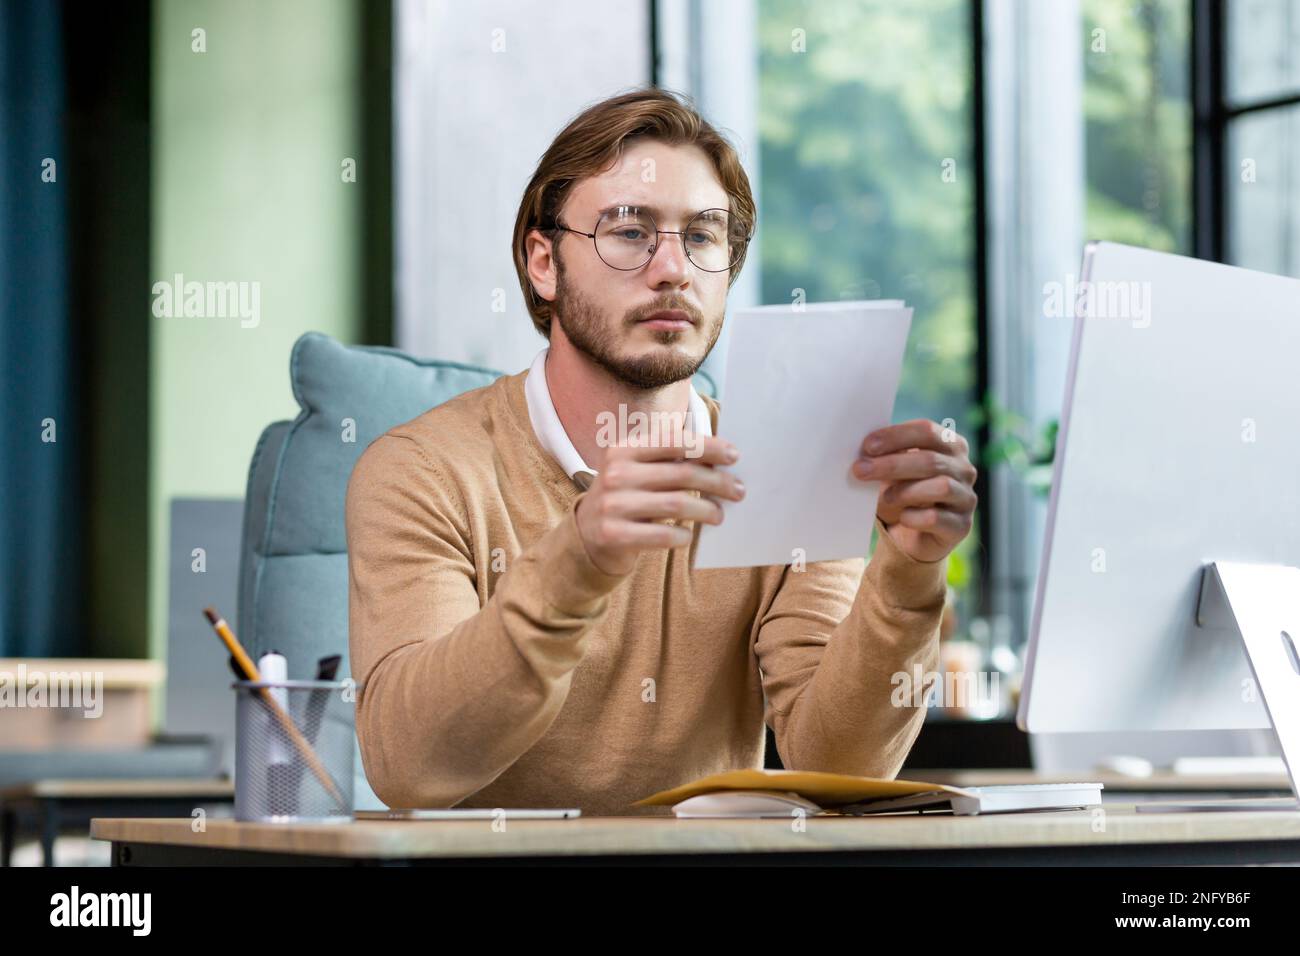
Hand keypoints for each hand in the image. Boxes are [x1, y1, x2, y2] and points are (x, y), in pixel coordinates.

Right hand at [575, 435, 745, 575]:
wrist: (587, 534)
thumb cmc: (627, 496)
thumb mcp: (637, 469)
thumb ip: (669, 459)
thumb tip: (720, 459)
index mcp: (624, 449)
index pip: (674, 441)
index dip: (708, 447)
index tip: (734, 455)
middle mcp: (616, 473)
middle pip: (681, 474)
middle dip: (717, 482)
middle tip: (738, 491)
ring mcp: (612, 504)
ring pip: (677, 505)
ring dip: (707, 510)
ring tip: (719, 514)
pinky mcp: (613, 534)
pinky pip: (663, 535)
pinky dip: (683, 536)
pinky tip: (689, 536)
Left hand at [852, 419, 976, 562]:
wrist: (912, 537)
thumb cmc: (903, 494)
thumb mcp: (895, 471)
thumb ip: (886, 456)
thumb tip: (863, 452)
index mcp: (951, 446)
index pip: (927, 431)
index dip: (896, 436)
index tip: (867, 446)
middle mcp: (965, 469)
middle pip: (930, 460)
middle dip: (891, 464)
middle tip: (860, 470)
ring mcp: (966, 498)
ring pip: (940, 487)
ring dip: (904, 492)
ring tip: (884, 499)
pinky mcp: (961, 527)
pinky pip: (936, 518)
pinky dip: (913, 517)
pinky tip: (902, 518)